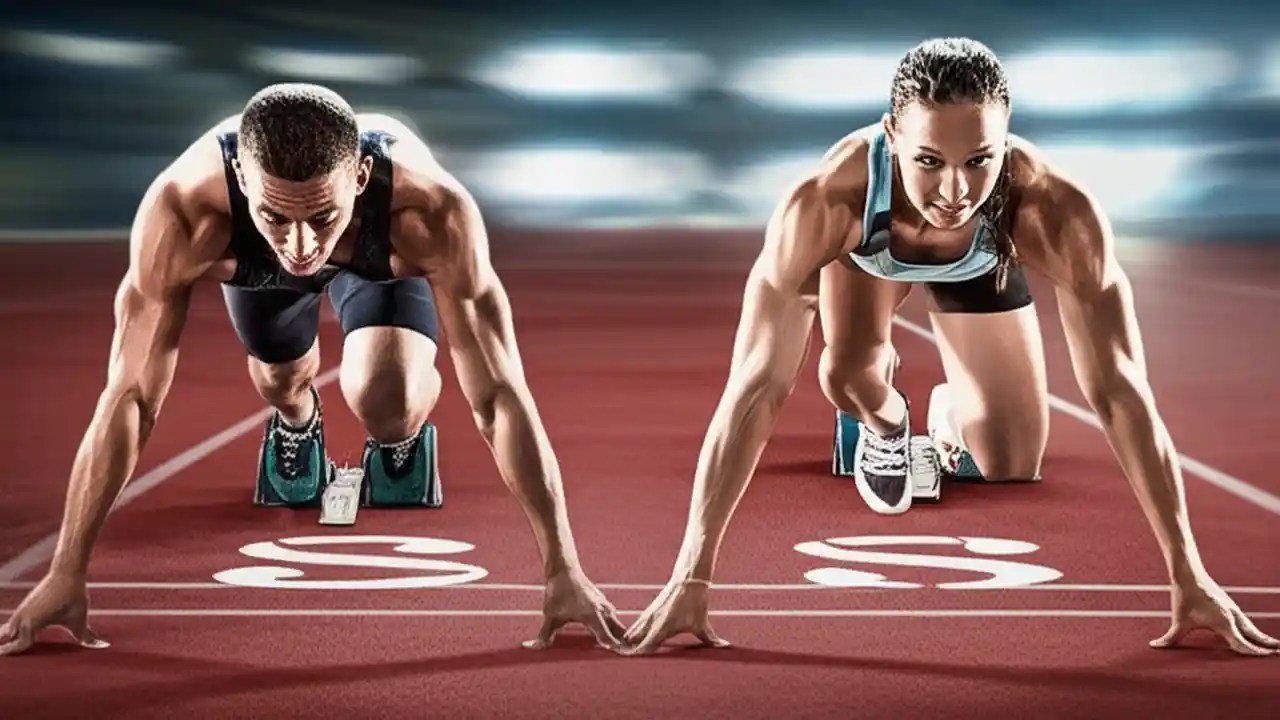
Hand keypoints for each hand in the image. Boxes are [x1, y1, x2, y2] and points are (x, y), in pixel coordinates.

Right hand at [1, 572, 108, 655]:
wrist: (66, 572)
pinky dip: (12, 629)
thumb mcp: (79, 618)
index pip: (20, 645)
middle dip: (7, 648)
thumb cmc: (73, 595)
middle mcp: (23, 618)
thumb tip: (102, 646)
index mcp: (33, 623)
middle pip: (9, 638)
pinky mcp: (26, 604)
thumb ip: (86, 636)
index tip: (4, 663)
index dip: (12, 653)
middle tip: (2, 659)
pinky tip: (13, 634)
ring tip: (4, 648)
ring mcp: (22, 610)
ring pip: (9, 628)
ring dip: (8, 638)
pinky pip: (14, 621)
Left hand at [523, 570, 625, 650]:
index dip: (615, 649)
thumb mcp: (550, 615)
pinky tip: (609, 632)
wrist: (564, 569)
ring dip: (618, 635)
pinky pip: (612, 617)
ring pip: (617, 623)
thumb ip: (545, 635)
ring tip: (620, 648)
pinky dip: (613, 626)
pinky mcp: (602, 601)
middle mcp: (603, 610)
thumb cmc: (558, 591)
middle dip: (622, 644)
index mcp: (593, 616)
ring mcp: (605, 604)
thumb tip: (532, 647)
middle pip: (619, 632)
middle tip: (625, 657)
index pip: (608, 638)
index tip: (619, 659)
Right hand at [622, 579, 730, 654]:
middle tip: (622, 661)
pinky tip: (627, 637)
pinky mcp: (650, 610)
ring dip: (629, 641)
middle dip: (630, 651)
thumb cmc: (695, 603)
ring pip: (634, 631)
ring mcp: (650, 615)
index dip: (639, 655)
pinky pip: (638, 624)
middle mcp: (653, 622)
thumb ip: (710, 639)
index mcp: (663, 627)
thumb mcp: (701, 624)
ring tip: (620, 652)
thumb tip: (725, 646)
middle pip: (636, 640)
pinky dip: (633, 631)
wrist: (687, 581)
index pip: (647, 646)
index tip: (632, 664)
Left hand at [1150, 575, 1277, 655]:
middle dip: (1266, 645)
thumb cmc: (1184, 597)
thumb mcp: (1179, 620)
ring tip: (1274, 646)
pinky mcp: (1229, 605)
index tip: (1265, 657)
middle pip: (1253, 635)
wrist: (1189, 573)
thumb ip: (1170, 637)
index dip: (1253, 652)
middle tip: (1278, 653)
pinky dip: (1253, 629)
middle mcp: (1233, 617)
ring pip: (1251, 627)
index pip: (1242, 643)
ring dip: (1262, 637)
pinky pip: (1245, 621)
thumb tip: (1154, 646)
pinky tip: (1254, 633)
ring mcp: (1233, 610)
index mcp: (1224, 623)